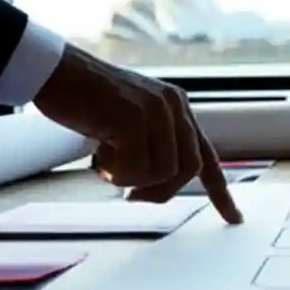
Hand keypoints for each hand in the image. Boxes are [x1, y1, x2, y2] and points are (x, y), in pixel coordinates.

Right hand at [34, 44, 241, 222]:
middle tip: (128, 193)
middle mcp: (172, 106)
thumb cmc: (84, 99)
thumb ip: (152, 144)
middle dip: (158, 191)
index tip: (233, 218)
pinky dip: (115, 173)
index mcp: (176, 107)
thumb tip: (158, 184)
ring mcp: (155, 109)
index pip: (205, 155)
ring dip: (131, 179)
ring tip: (105, 162)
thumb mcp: (130, 120)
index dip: (219, 191)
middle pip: (187, 170)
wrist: (55, 71)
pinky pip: (136, 168)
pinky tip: (98, 155)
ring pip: (163, 172)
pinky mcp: (134, 117)